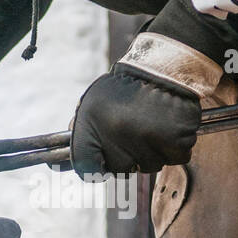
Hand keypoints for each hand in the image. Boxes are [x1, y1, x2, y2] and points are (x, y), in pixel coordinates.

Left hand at [70, 67, 201, 176]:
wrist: (164, 68)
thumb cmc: (126, 88)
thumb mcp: (93, 103)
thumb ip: (80, 130)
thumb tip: (60, 161)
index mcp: (92, 125)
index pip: (85, 166)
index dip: (93, 168)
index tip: (99, 165)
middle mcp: (118, 135)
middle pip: (121, 169)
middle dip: (128, 155)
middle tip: (134, 131)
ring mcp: (147, 140)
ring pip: (150, 165)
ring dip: (153, 151)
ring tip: (153, 125)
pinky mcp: (175, 141)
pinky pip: (176, 158)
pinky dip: (176, 147)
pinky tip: (170, 127)